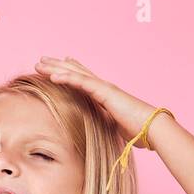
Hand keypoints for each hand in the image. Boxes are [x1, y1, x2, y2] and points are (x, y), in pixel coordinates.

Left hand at [35, 56, 167, 147]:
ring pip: (76, 74)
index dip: (71, 70)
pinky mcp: (105, 93)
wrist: (153, 129)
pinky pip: (82, 83)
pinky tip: (53, 76)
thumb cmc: (138, 131)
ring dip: (56, 68)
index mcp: (106, 95)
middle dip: (58, 65)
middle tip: (41, 60)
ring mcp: (105, 88)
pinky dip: (67, 78)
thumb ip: (105, 125)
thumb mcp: (114, 128)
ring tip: (39, 64)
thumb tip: (99, 133)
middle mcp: (105, 88)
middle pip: (77, 72)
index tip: (58, 65)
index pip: (85, 79)